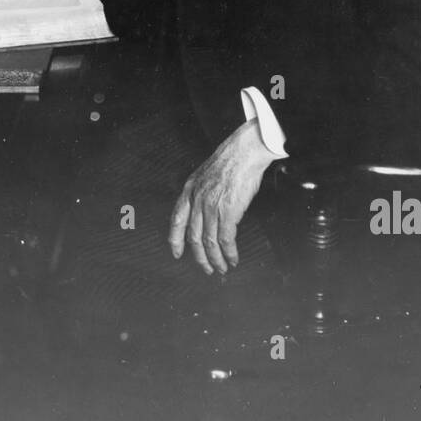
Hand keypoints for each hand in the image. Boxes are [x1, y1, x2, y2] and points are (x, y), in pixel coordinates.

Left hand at [168, 119, 275, 274]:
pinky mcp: (227, 211)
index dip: (175, 239)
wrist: (245, 151)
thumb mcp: (207, 174)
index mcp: (190, 190)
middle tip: (207, 269)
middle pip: (193, 237)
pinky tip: (233, 258)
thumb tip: (207, 209)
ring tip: (222, 268)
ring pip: (209, 241)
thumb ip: (203, 192)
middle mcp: (197, 200)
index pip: (176, 220)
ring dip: (216, 259)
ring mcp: (211, 206)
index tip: (176, 253)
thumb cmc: (232, 160)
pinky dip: (229, 252)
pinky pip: (225, 239)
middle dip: (200, 257)